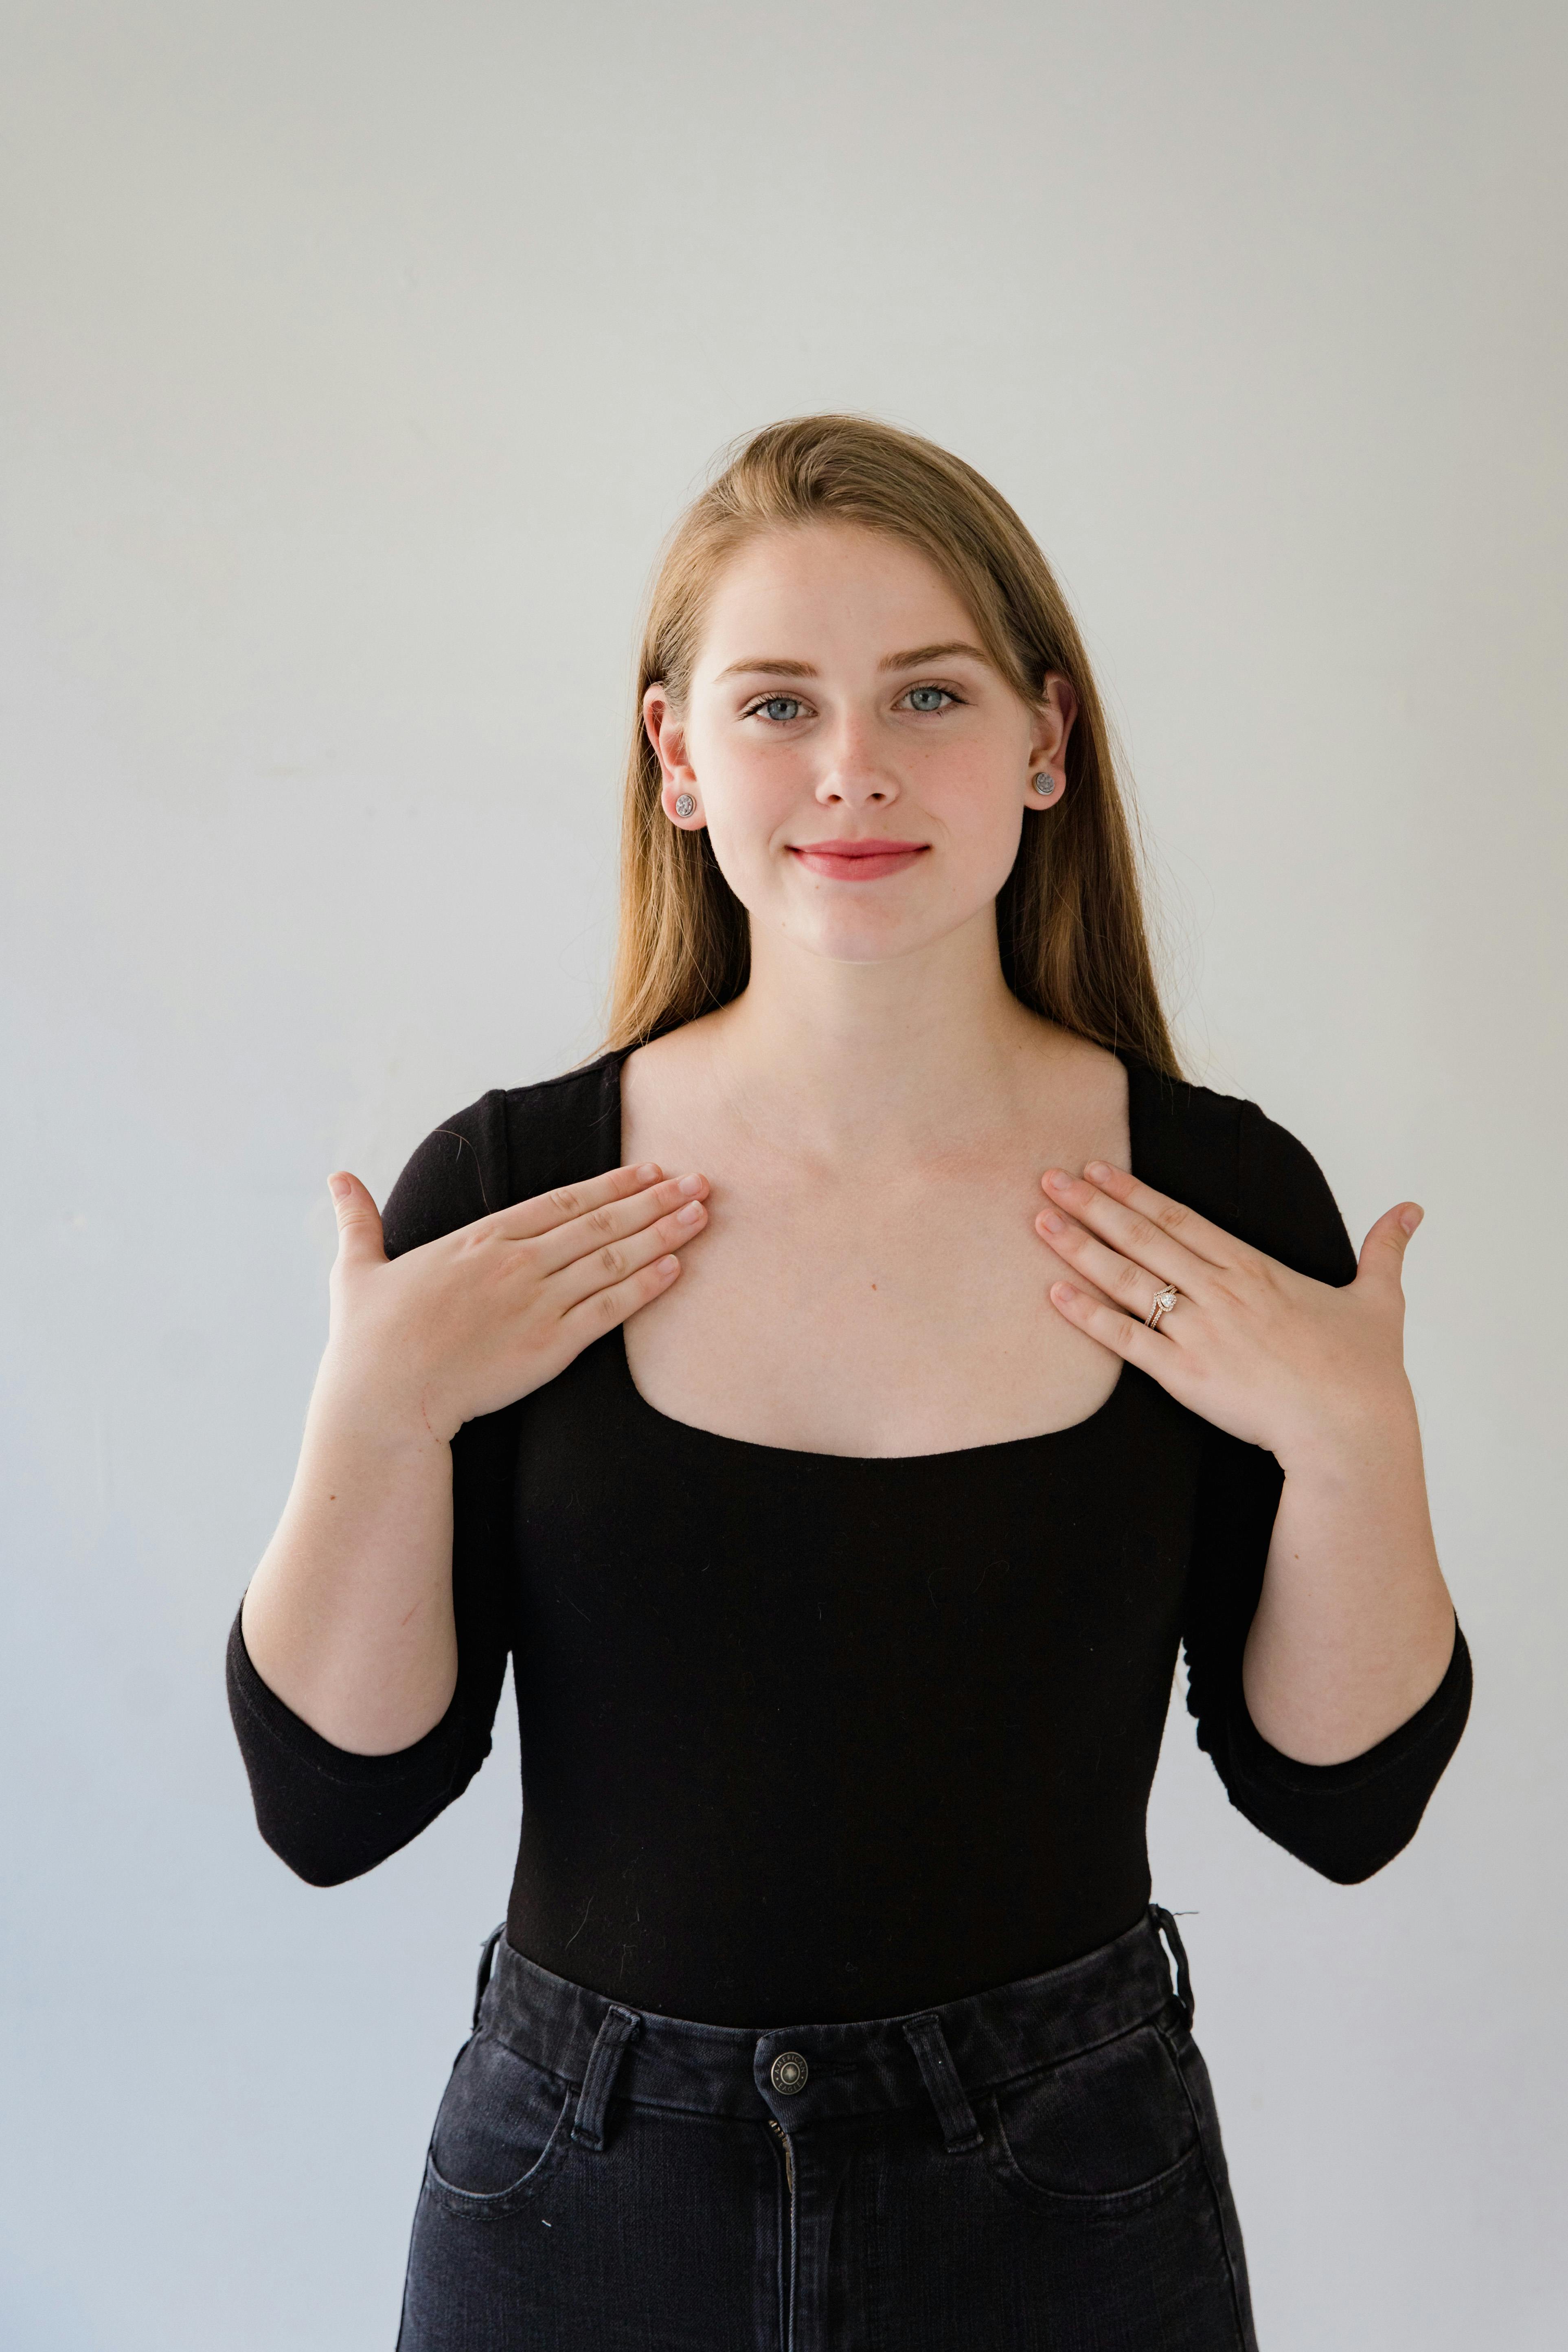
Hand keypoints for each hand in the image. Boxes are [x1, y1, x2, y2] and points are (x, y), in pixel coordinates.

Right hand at [318, 1159, 709, 1443]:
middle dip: (656, 1199)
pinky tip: (678, 1268)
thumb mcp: (356, 1270)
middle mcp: (514, 1262)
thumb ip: (358, 1221)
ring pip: (613, 1259)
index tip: (651, 1169)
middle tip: (703, 1181)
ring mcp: (534, 1302)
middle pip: (600, 1222)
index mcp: (478, 1239)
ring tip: (703, 1215)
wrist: (383, 1400)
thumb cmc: (367, 1341)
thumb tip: (337, 1177)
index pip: (562, 1201)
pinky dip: (646, 1287)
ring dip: (663, 1234)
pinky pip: (608, 1310)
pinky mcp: (548, 1346)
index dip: (611, 1184)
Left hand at [1034, 1160, 1422, 1470]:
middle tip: (1048, 1176)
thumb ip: (1386, 1250)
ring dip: (1078, 1248)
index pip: (1180, 1218)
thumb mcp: (1380, 1301)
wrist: (1350, 1430)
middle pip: (1143, 1237)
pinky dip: (1088, 1317)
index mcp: (1255, 1269)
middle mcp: (1220, 1292)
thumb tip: (1411, 1211)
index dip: (1135, 1192)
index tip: (1099, 1167)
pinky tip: (1053, 1294)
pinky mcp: (1187, 1377)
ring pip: (1127, 1280)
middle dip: (1092, 1205)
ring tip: (1039, 1220)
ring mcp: (1200, 1333)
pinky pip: (1126, 1341)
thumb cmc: (1365, 1372)